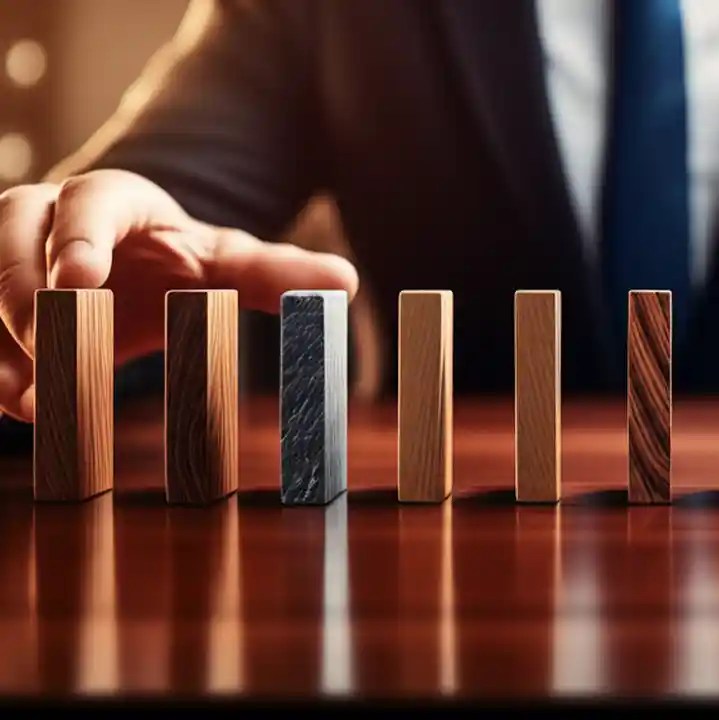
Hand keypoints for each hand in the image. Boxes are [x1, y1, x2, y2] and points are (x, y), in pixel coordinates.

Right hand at [0, 169, 357, 421]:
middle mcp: (40, 212)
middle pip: (12, 237)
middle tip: (47, 350)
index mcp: (108, 197)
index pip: (87, 204)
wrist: (123, 267)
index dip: (80, 239)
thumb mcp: (224, 263)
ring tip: (23, 397)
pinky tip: (9, 404)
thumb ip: (274, 272)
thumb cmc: (175, 260)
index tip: (80, 282)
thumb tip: (344, 281)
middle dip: (24, 295)